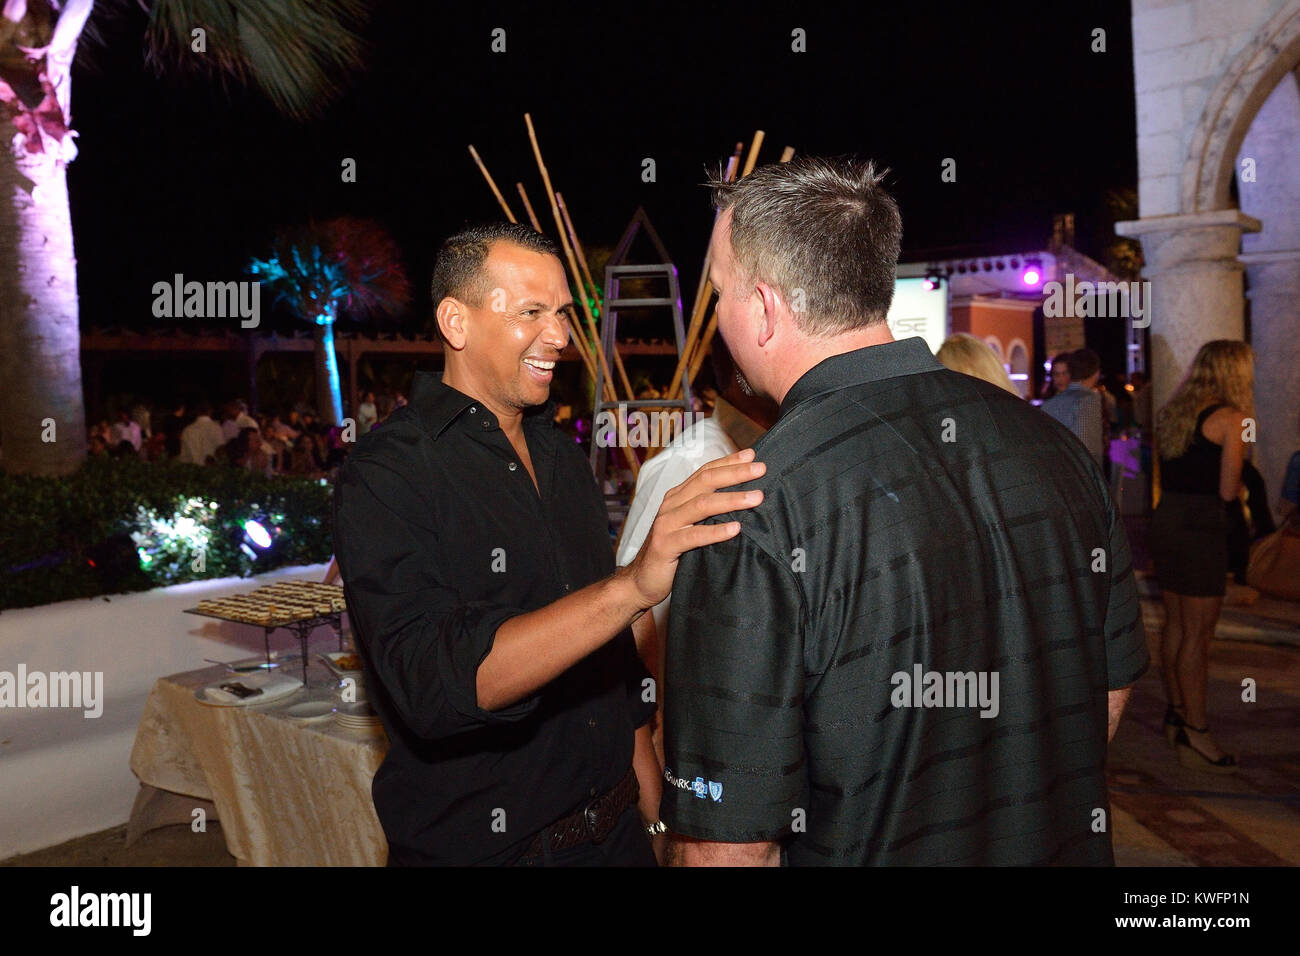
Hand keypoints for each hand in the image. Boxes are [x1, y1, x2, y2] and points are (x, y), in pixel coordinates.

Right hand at [622, 447, 764, 610]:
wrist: (641, 581)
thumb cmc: (673, 553)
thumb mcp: (691, 526)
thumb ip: (709, 511)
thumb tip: (745, 499)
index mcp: (678, 496)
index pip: (705, 471)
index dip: (729, 462)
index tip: (752, 455)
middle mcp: (671, 505)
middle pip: (706, 481)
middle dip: (735, 473)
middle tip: (761, 469)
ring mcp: (667, 524)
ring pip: (701, 505)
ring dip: (731, 499)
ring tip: (756, 498)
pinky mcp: (665, 545)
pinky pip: (693, 536)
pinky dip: (715, 531)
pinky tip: (735, 529)